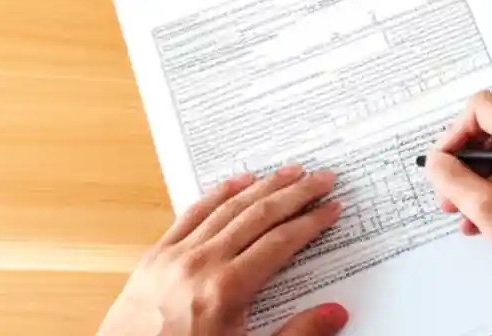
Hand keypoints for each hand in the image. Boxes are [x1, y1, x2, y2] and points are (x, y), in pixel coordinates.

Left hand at [98, 166, 348, 335]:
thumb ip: (296, 335)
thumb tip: (336, 312)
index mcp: (227, 290)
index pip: (281, 242)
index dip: (312, 222)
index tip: (332, 207)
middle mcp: (202, 264)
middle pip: (259, 215)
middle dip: (295, 193)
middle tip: (322, 178)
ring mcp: (175, 256)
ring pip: (228, 207)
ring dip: (263, 186)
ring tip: (289, 172)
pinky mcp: (155, 257)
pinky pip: (191, 214)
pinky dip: (218, 193)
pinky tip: (238, 182)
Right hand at [423, 91, 491, 282]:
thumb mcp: (485, 207)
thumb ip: (451, 178)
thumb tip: (435, 160)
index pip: (481, 108)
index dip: (455, 133)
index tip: (444, 164)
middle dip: (465, 165)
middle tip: (447, 196)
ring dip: (479, 182)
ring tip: (464, 216)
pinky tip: (485, 220)